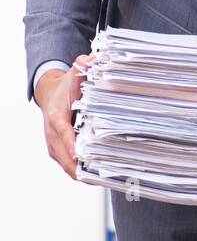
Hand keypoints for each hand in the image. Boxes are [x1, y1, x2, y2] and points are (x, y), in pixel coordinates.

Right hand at [34, 54, 95, 178]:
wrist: (50, 94)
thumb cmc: (65, 87)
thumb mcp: (74, 74)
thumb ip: (84, 66)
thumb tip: (94, 59)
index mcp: (56, 118)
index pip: (63, 133)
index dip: (71, 145)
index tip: (79, 155)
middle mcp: (52, 135)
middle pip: (65, 157)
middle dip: (81, 168)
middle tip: (101, 176)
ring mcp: (54, 145)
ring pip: (67, 165)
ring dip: (82, 174)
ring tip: (102, 180)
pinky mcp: (58, 151)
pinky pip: (69, 165)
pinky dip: (81, 172)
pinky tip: (96, 177)